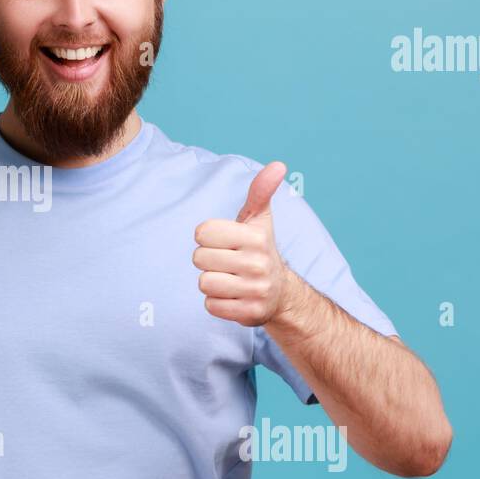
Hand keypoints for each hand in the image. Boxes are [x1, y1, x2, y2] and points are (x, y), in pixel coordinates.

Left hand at [193, 161, 293, 327]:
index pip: (202, 233)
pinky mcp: (249, 313)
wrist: (280, 293)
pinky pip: (210, 305)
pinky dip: (216, 302)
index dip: (207, 237)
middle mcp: (258, 264)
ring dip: (211, 282)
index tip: (224, 242)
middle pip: (199, 259)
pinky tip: (232, 296)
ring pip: (204, 283)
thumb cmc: (259, 250)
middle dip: (208, 260)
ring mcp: (255, 290)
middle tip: (227, 262)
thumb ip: (261, 191)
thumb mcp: (259, 220)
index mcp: (255, 237)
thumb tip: (278, 165)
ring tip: (229, 279)